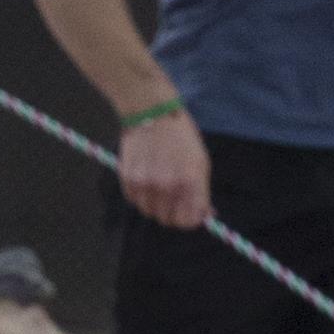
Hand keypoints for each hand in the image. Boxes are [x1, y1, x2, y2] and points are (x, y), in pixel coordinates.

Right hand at [120, 106, 210, 230]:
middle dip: (174, 214)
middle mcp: (167, 186)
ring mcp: (145, 184)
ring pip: (150, 212)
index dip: (191, 221)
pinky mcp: (128, 180)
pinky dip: (142, 195)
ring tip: (160, 186)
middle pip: (168, 220)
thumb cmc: (181, 136)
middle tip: (176, 201)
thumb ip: (202, 191)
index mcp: (190, 180)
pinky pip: (135, 200)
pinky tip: (147, 178)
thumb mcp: (200, 161)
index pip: (189, 220)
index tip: (192, 216)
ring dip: (157, 205)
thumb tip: (205, 214)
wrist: (152, 113)